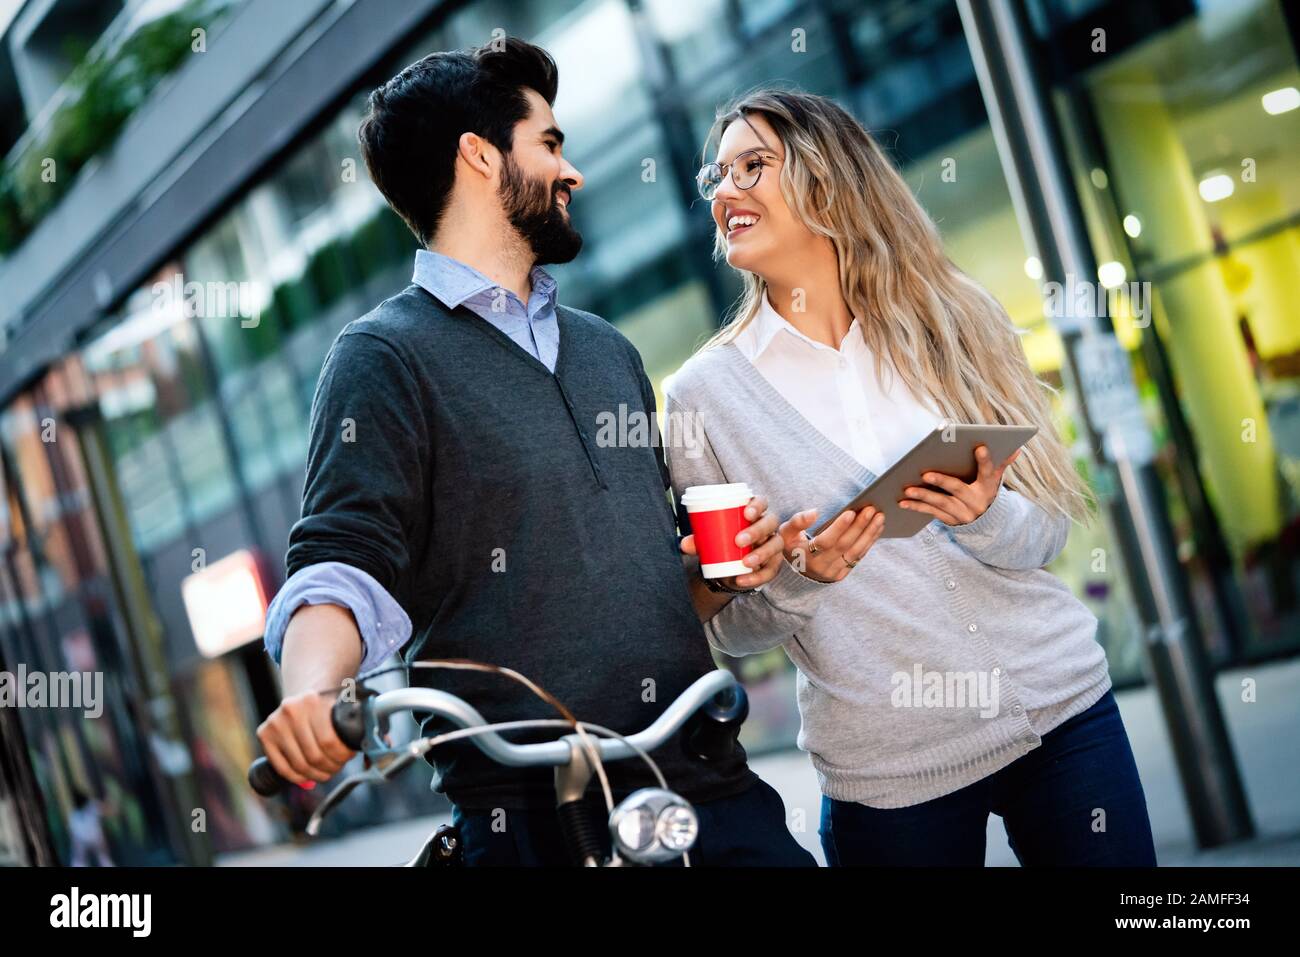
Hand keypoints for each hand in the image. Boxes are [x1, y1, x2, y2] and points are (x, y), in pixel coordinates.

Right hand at [256, 689, 355, 787]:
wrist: (304, 697)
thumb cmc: (329, 708)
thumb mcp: (345, 709)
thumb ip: (364, 726)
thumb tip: (385, 744)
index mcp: (314, 700)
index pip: (330, 741)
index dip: (342, 756)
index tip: (349, 756)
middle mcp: (292, 710)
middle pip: (315, 756)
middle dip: (331, 767)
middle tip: (338, 766)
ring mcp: (276, 722)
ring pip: (300, 765)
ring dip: (317, 775)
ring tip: (326, 771)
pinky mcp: (264, 734)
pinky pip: (283, 768)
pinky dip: (298, 778)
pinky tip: (309, 776)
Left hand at [680, 494, 784, 588]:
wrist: (728, 568)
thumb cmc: (723, 543)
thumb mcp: (710, 539)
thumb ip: (698, 540)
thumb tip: (684, 543)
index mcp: (753, 513)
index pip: (762, 501)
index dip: (758, 504)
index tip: (746, 512)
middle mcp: (766, 526)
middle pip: (770, 522)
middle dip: (756, 530)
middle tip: (738, 540)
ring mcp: (772, 544)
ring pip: (775, 545)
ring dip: (761, 553)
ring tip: (745, 562)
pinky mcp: (772, 564)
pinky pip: (770, 570)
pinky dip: (757, 576)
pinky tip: (743, 579)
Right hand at [780, 506, 884, 582]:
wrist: (796, 569)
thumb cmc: (791, 545)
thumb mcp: (785, 533)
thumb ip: (798, 522)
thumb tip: (815, 512)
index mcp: (805, 555)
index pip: (825, 542)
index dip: (838, 528)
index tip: (851, 512)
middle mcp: (820, 566)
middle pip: (844, 546)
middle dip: (859, 526)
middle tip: (872, 509)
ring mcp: (833, 572)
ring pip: (855, 552)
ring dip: (869, 534)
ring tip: (880, 517)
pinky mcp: (842, 574)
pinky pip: (858, 557)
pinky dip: (869, 542)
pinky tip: (877, 528)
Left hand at [899, 444, 1019, 525]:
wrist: (986, 523)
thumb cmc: (985, 491)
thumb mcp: (994, 480)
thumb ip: (1001, 463)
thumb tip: (1017, 448)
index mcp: (988, 486)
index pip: (988, 472)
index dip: (985, 460)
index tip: (980, 447)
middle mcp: (976, 501)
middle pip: (958, 489)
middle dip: (942, 481)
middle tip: (925, 474)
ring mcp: (963, 513)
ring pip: (942, 503)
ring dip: (923, 496)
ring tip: (908, 489)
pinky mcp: (951, 520)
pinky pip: (932, 513)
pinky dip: (917, 507)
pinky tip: (903, 502)